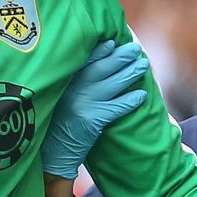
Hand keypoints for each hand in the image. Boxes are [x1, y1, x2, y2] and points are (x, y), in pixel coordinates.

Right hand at [42, 39, 147, 178]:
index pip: (85, 60)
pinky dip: (130, 100)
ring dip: (131, 73)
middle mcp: (73, 89)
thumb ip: (73, 84)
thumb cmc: (57, 124)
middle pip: (102, 68)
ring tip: (144, 66)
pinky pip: (117, 107)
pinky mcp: (92, 119)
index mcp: (64, 81)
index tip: (113, 42)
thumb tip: (97, 65)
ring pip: (113, 84)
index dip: (101, 50)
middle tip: (136, 49)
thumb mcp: (59, 99)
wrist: (52, 153)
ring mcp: (83, 103)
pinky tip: (141, 95)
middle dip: (121, 57)